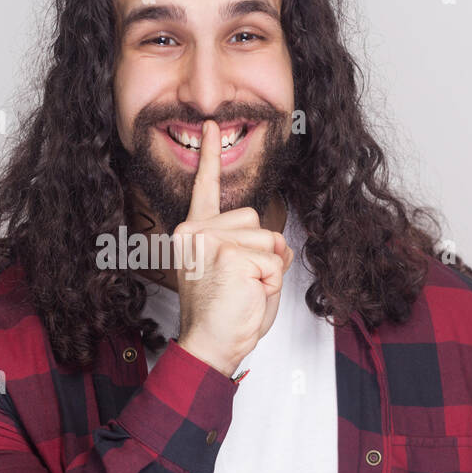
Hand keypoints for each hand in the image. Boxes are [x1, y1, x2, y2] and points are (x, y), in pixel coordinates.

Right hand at [173, 120, 292, 376]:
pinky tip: (246, 294)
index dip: (209, 157)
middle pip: (254, 219)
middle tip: (239, 283)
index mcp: (193, 234)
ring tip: (242, 290)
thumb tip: (278, 238)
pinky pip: (273, 259)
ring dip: (267, 269)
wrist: (209, 346)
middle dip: (261, 252)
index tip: (211, 127)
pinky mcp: (229, 254)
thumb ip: (252, 247)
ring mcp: (210, 241)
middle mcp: (195, 232)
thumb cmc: (222, 316)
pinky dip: (270, 282)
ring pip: (268, 238)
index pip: (204, 190)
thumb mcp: (239, 273)